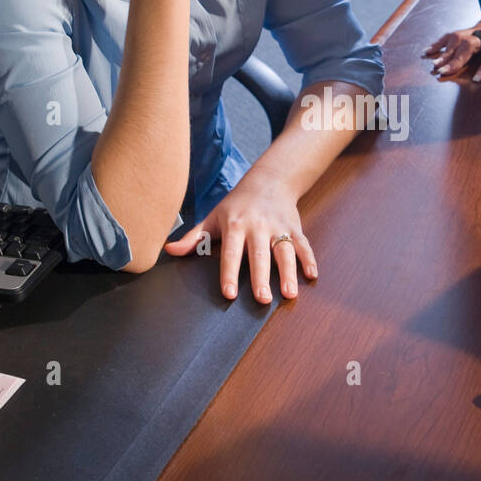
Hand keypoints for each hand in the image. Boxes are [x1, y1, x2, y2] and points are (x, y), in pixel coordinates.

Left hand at [163, 167, 316, 302]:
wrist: (269, 180)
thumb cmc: (237, 204)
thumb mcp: (213, 217)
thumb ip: (193, 237)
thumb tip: (168, 250)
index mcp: (235, 225)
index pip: (231, 253)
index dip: (229, 273)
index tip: (229, 294)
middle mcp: (258, 226)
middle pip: (259, 255)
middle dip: (262, 277)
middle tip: (262, 300)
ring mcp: (278, 227)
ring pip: (284, 251)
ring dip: (288, 272)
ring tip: (289, 294)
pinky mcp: (295, 227)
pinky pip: (303, 244)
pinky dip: (309, 259)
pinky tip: (312, 275)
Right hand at [423, 7, 480, 82]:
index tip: (477, 79)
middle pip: (470, 44)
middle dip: (457, 58)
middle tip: (445, 72)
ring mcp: (476, 29)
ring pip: (457, 39)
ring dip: (444, 52)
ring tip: (433, 66)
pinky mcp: (469, 29)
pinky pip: (451, 35)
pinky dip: (438, 43)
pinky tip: (427, 52)